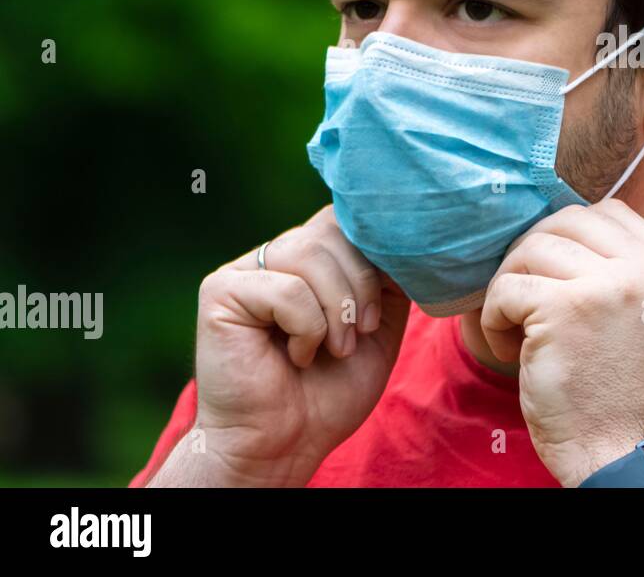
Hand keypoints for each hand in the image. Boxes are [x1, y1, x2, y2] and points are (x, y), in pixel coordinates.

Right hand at [151, 205, 408, 486]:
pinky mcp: (221, 291)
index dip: (378, 253)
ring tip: (334, 349)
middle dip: (362, 285)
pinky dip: (307, 328)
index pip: (350, 220)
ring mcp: (245, 270)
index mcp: (311, 258)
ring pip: (311, 254)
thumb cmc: (329, 391)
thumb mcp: (376, 324)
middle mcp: (276, 255)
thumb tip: (401, 236)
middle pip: (333, 230)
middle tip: (361, 332)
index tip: (388, 302)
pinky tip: (295, 356)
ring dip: (337, 310)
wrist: (285, 444)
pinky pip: (286, 288)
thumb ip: (387, 277)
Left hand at [481, 199, 643, 486]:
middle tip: (524, 299)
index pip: (611, 212)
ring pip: (532, 249)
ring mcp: (608, 285)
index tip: (552, 273)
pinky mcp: (564, 308)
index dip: (570, 235)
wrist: (623, 455)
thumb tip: (562, 229)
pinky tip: (510, 350)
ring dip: (511, 287)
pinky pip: (507, 287)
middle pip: (567, 221)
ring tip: (516, 330)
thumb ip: (625, 274)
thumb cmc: (622, 395)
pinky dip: (494, 317)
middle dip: (533, 255)